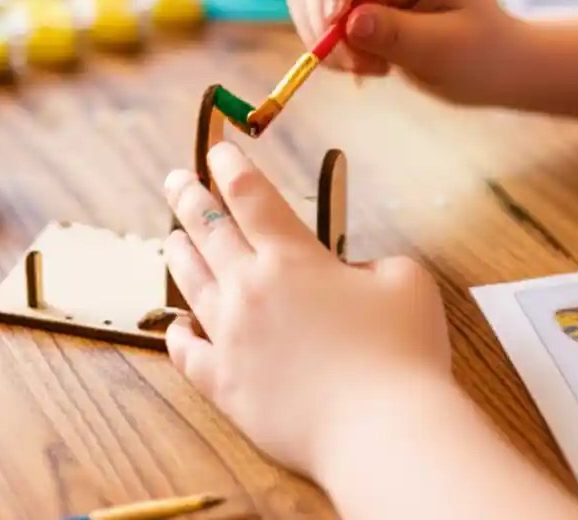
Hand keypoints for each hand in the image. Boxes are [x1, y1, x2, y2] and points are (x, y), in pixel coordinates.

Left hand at [162, 142, 451, 476]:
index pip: (250, 196)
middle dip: (189, 198)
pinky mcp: (226, 386)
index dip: (231, 165)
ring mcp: (231, 339)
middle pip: (208, 230)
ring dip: (179, 253)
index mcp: (292, 257)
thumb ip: (372, 265)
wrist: (381, 429)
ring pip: (190, 284)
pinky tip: (177, 326)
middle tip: (176, 180)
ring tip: (171, 236)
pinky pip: (188, 353)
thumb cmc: (402, 353)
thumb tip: (351, 277)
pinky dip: (178, 334)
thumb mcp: (406, 281)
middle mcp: (250, 290)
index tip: (219, 149)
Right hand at [286, 0, 522, 104]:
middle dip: (326, 17)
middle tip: (356, 61)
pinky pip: (317, 24)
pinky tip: (368, 69)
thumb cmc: (482, 53)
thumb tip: (349, 23)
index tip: (336, 18)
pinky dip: (329, 51)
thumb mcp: (445, 47)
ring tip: (369, 68)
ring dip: (324, 37)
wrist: (494, 72)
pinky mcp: (356, 15)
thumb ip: (397, 33)